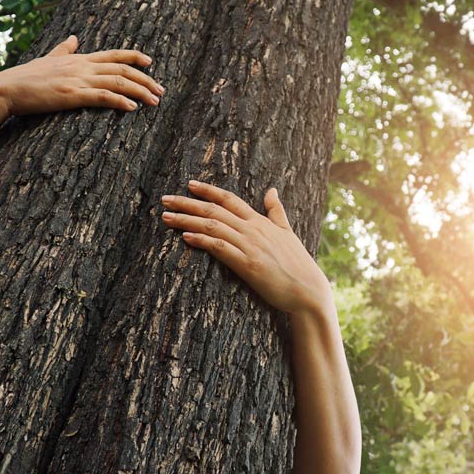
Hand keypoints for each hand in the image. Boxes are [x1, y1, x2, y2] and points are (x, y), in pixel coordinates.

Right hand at [0, 35, 164, 116]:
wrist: (6, 89)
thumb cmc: (24, 77)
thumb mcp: (47, 58)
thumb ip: (64, 49)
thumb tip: (74, 37)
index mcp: (78, 58)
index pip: (114, 54)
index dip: (135, 57)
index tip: (151, 63)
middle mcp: (82, 66)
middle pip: (122, 69)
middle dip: (146, 80)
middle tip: (161, 91)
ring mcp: (77, 80)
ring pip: (117, 82)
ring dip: (140, 92)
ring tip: (155, 102)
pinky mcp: (71, 96)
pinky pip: (102, 96)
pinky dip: (120, 101)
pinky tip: (133, 108)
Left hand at [160, 180, 332, 314]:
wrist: (308, 289)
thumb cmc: (298, 264)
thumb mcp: (288, 232)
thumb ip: (276, 211)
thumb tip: (272, 190)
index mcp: (260, 222)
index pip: (230, 199)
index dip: (208, 190)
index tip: (189, 184)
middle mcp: (253, 230)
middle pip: (214, 210)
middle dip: (187, 203)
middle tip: (165, 199)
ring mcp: (250, 246)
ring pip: (212, 227)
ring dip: (187, 220)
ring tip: (166, 217)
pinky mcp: (248, 265)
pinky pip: (221, 249)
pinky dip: (202, 240)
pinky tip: (186, 237)